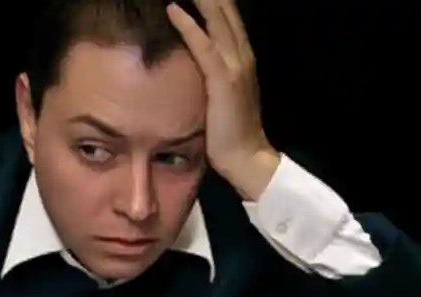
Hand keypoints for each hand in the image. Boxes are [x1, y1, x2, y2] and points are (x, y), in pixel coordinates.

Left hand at [168, 0, 280, 200]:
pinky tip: (173, 8)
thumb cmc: (231, 133)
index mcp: (242, 58)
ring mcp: (234, 66)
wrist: (247, 159)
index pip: (228, 17)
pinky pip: (203, 45)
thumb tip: (193, 64)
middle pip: (225, 10)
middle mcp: (242, 55)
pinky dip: (188, 25)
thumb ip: (213, 75)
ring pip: (216, 19)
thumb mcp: (222, 96)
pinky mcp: (223, 80)